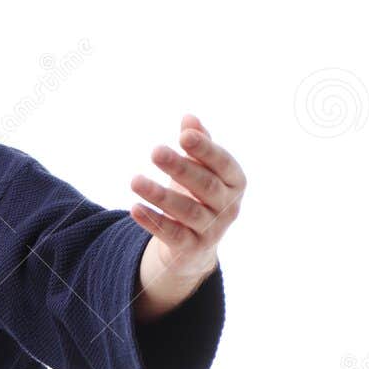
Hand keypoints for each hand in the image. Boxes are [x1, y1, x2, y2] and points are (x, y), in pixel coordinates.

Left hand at [130, 114, 245, 313]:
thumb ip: (197, 145)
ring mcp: (212, 230)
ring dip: (159, 196)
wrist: (194, 246)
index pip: (223, 163)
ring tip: (134, 181)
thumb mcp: (198, 169)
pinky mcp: (192, 249)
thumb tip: (189, 118)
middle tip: (155, 151)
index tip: (183, 135)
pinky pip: (172, 235)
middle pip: (205, 186)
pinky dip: (153, 221)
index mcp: (235, 182)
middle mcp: (228, 207)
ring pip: (187, 212)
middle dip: (181, 168)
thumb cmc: (196, 196)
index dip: (205, 149)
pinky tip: (134, 208)